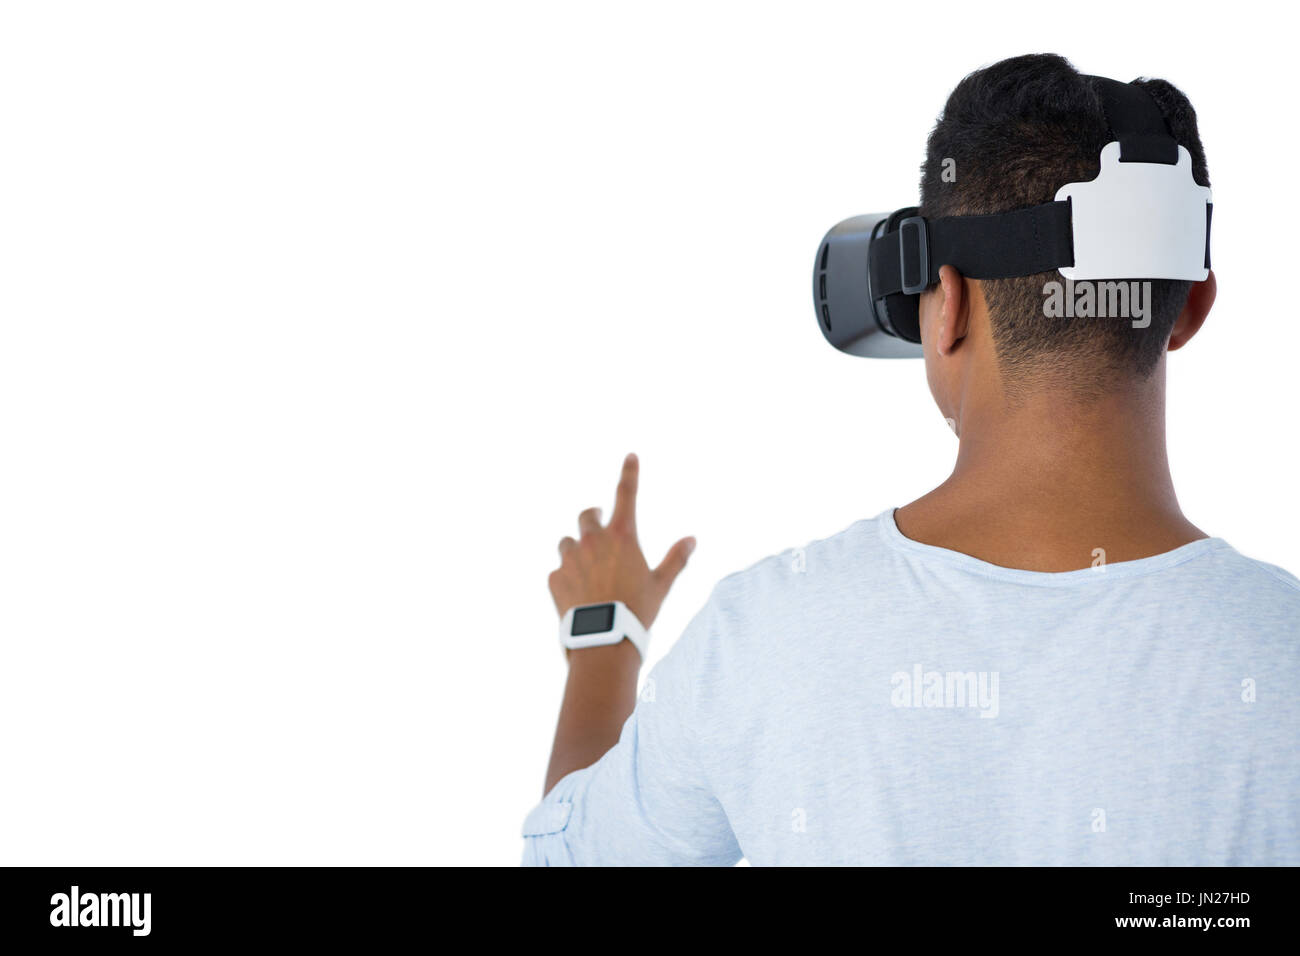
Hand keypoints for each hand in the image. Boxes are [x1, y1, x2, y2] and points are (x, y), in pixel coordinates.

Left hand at [549, 453, 694, 630]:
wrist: (603, 640)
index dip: (629, 472)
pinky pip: (559, 570)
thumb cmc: (637, 611)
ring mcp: (570, 558)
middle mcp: (593, 540)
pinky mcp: (554, 578)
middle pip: (586, 514)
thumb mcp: (661, 585)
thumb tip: (691, 539)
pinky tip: (577, 595)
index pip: (626, 494)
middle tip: (597, 519)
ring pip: (568, 542)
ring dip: (576, 548)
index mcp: (622, 536)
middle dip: (592, 515)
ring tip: (586, 567)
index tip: (630, 455)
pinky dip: (567, 577)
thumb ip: (676, 559)